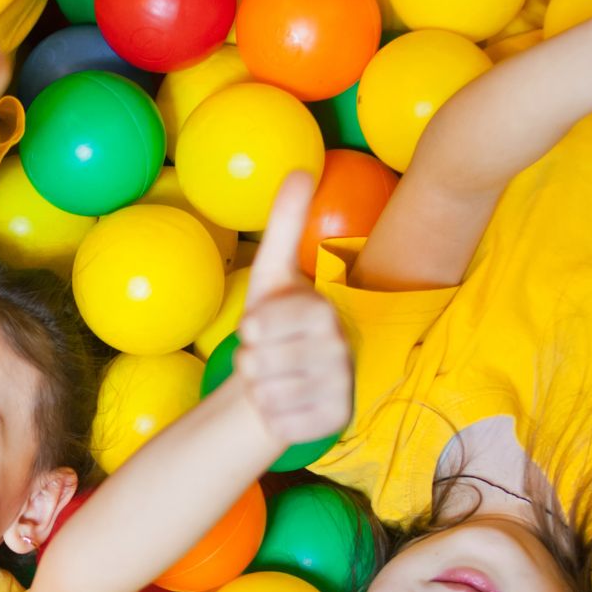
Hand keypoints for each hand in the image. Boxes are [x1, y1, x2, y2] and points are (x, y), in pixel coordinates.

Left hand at [232, 173, 352, 448]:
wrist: (287, 379)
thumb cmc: (277, 325)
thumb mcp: (275, 273)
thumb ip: (286, 224)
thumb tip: (302, 168)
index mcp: (326, 311)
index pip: (260, 326)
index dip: (250, 330)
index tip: (258, 329)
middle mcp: (342, 350)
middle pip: (258, 362)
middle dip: (249, 361)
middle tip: (266, 356)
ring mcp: (341, 388)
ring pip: (266, 394)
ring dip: (258, 389)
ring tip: (273, 378)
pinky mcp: (334, 422)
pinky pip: (279, 423)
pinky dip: (270, 416)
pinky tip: (282, 405)